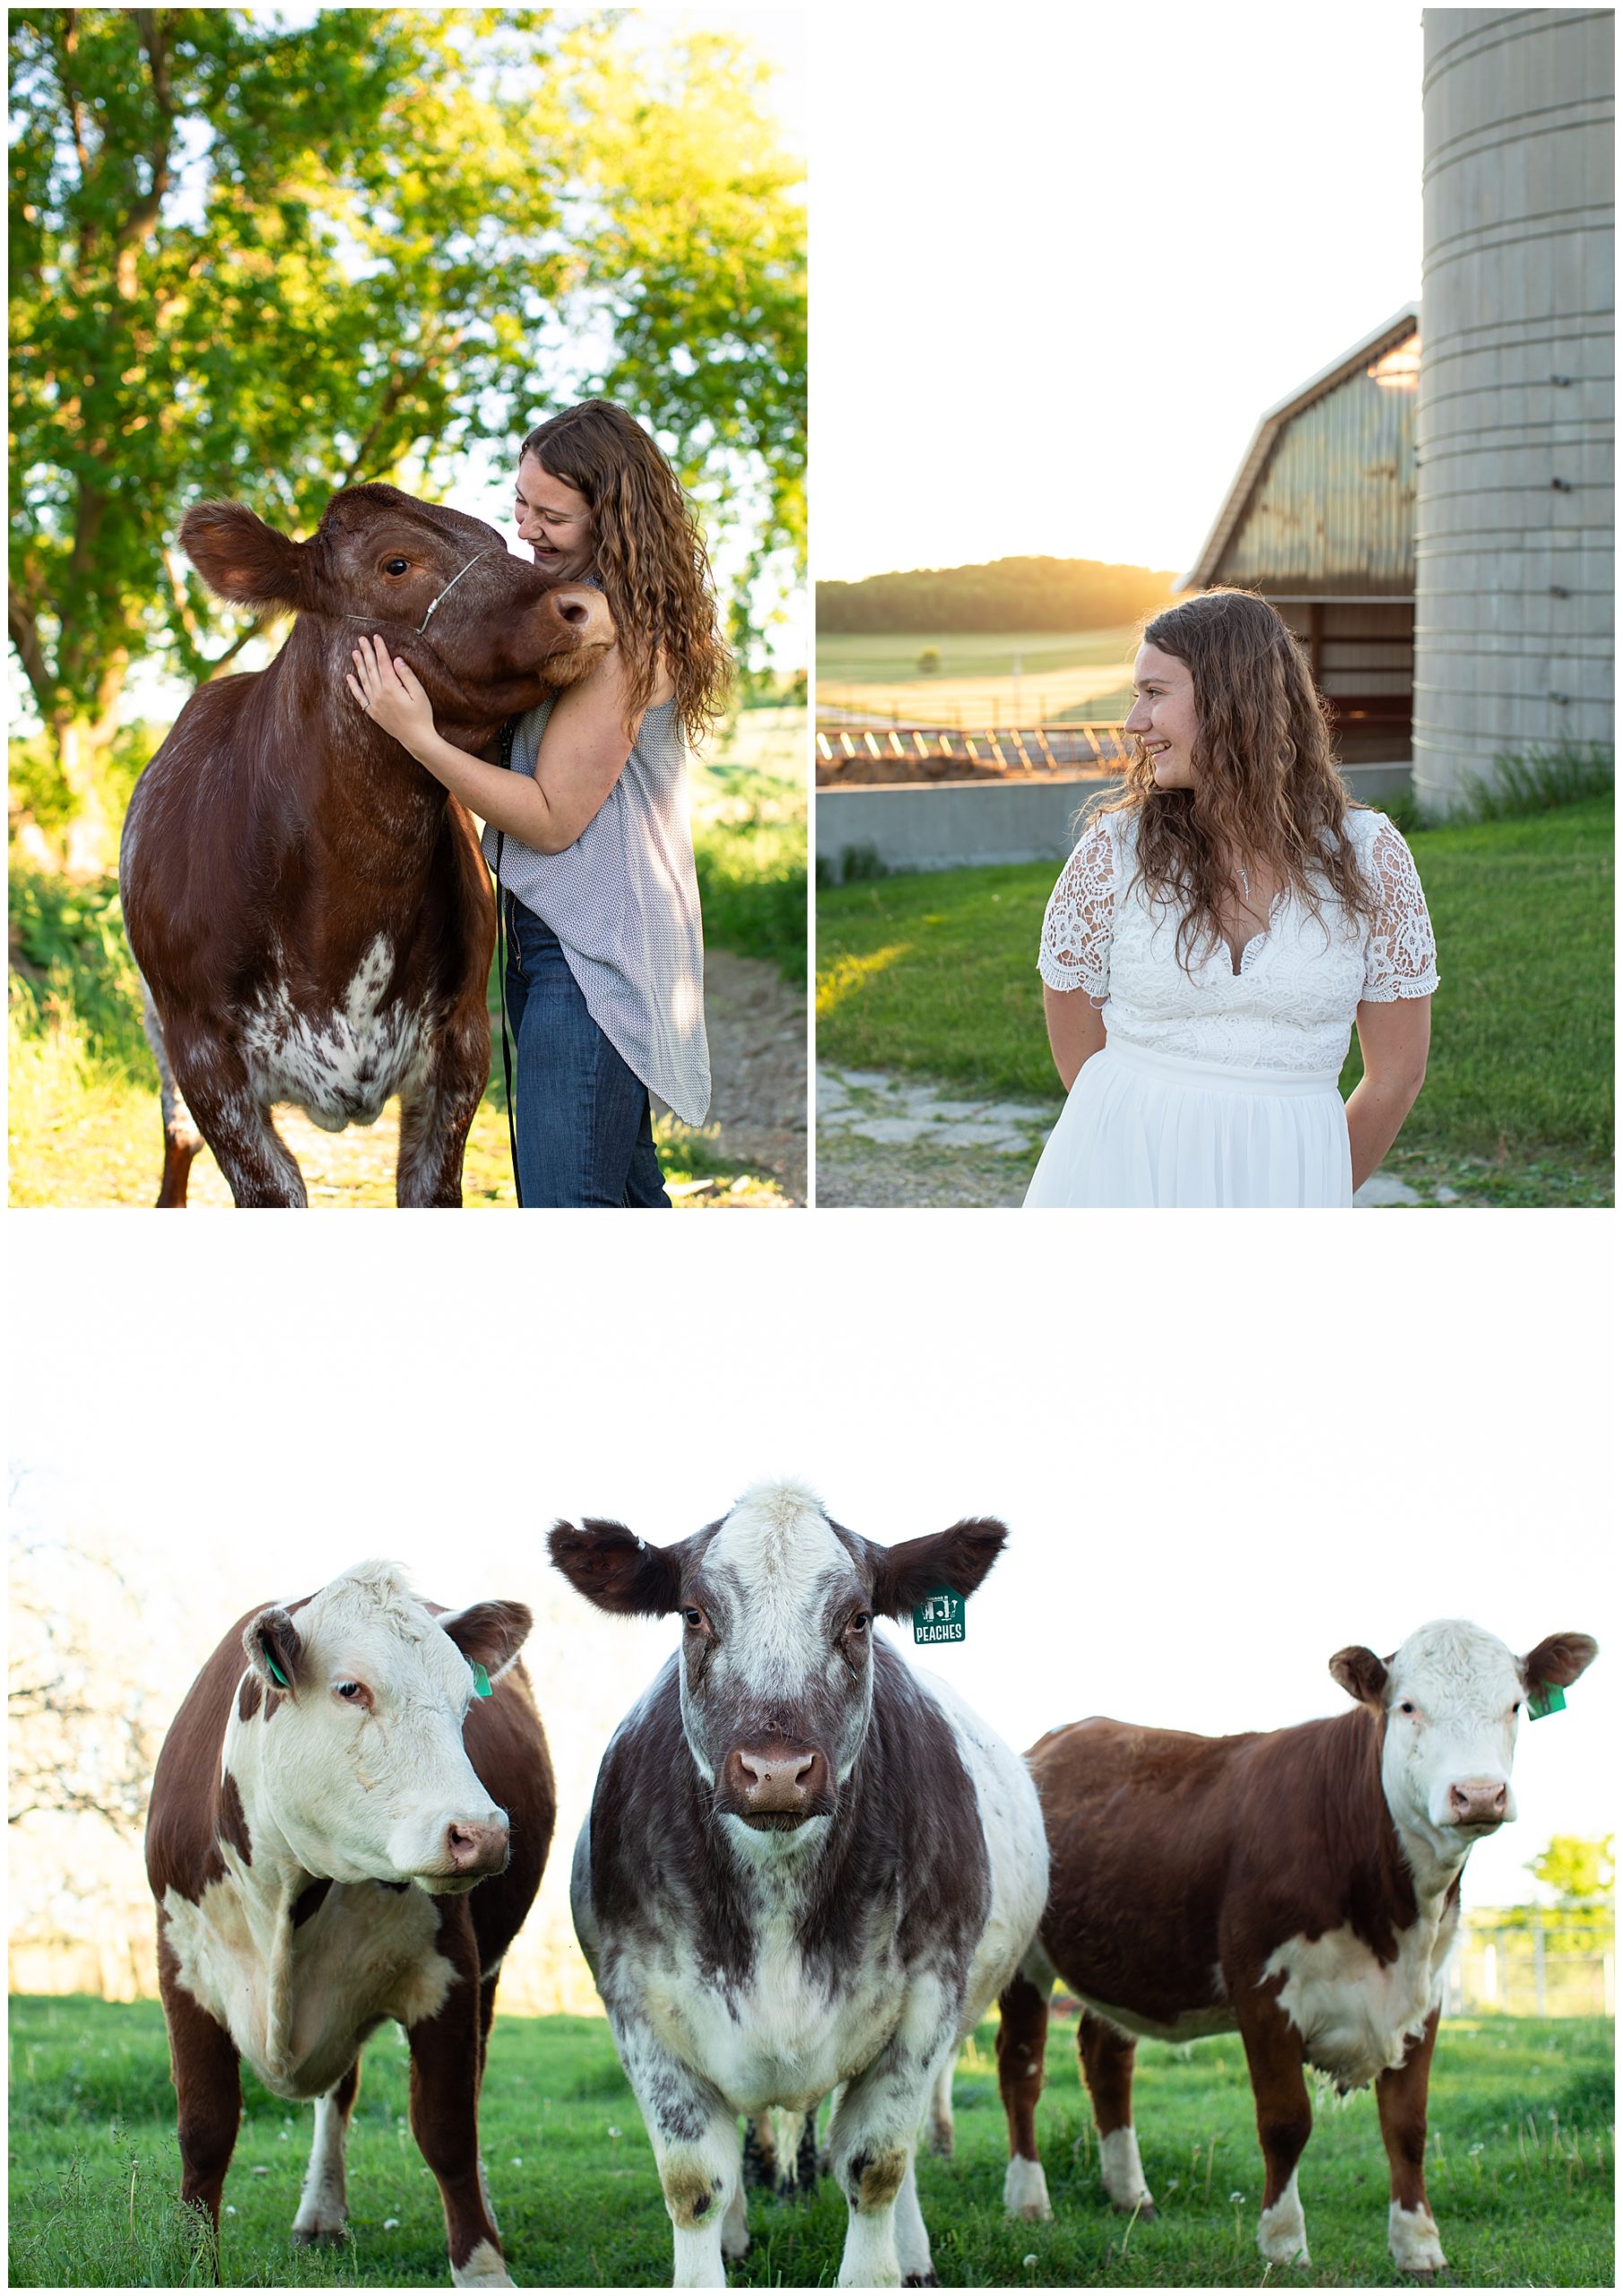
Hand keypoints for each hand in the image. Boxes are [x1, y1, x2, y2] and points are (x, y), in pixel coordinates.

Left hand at [346, 633, 435, 752]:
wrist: (416, 738)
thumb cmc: (421, 715)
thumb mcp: (419, 693)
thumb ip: (407, 675)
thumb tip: (396, 660)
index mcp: (391, 687)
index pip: (383, 663)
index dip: (380, 649)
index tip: (376, 637)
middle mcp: (379, 694)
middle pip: (371, 668)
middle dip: (367, 652)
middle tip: (362, 639)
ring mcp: (374, 703)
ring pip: (364, 679)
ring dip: (359, 665)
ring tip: (355, 652)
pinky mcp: (373, 712)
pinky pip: (359, 697)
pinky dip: (353, 686)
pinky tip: (349, 677)